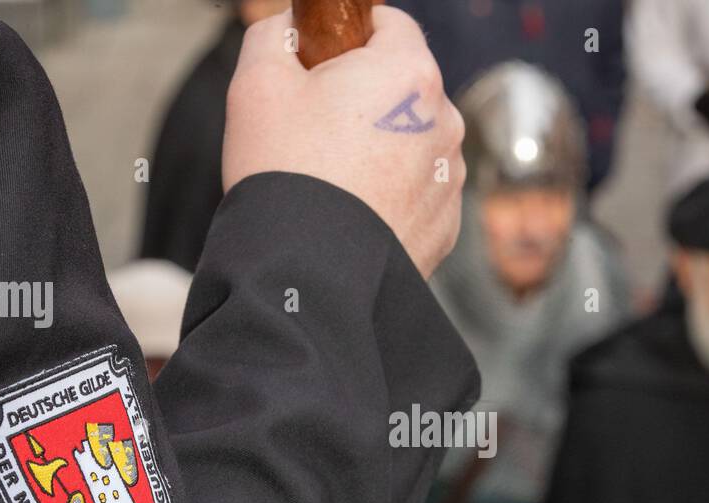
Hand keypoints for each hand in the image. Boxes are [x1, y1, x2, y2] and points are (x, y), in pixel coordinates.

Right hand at [223, 7, 465, 277]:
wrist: (307, 273)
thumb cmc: (283, 171)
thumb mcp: (258, 81)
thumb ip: (277, 34)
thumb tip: (291, 30)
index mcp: (410, 73)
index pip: (390, 24)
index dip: (350, 35)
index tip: (321, 61)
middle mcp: (445, 121)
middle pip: (403, 88)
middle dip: (365, 99)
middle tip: (314, 130)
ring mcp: (450, 178)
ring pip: (412, 144)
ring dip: (381, 150)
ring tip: (331, 180)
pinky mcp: (446, 226)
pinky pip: (416, 195)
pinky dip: (390, 197)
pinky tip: (352, 213)